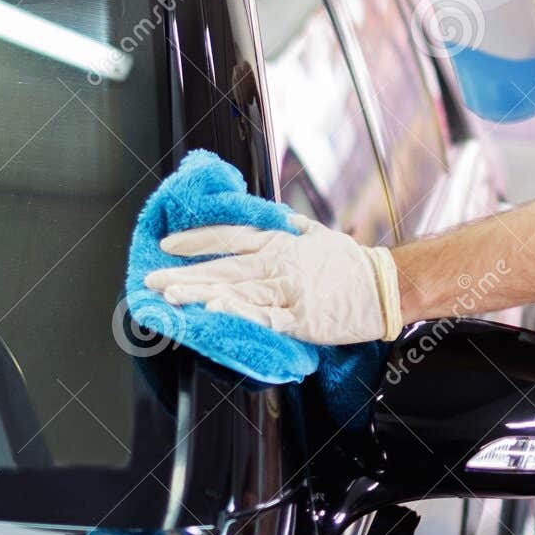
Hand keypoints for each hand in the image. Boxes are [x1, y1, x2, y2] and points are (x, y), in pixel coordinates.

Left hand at [143, 212, 401, 345]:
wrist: (383, 287)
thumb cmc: (349, 263)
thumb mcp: (314, 234)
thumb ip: (287, 227)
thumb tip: (268, 218)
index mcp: (279, 242)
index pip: (229, 236)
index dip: (196, 240)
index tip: (168, 244)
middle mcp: (278, 263)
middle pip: (223, 267)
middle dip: (184, 273)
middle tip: (151, 278)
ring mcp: (288, 290)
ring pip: (236, 290)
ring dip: (200, 292)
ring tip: (170, 296)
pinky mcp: (300, 317)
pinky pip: (263, 315)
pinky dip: (238, 313)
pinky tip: (214, 311)